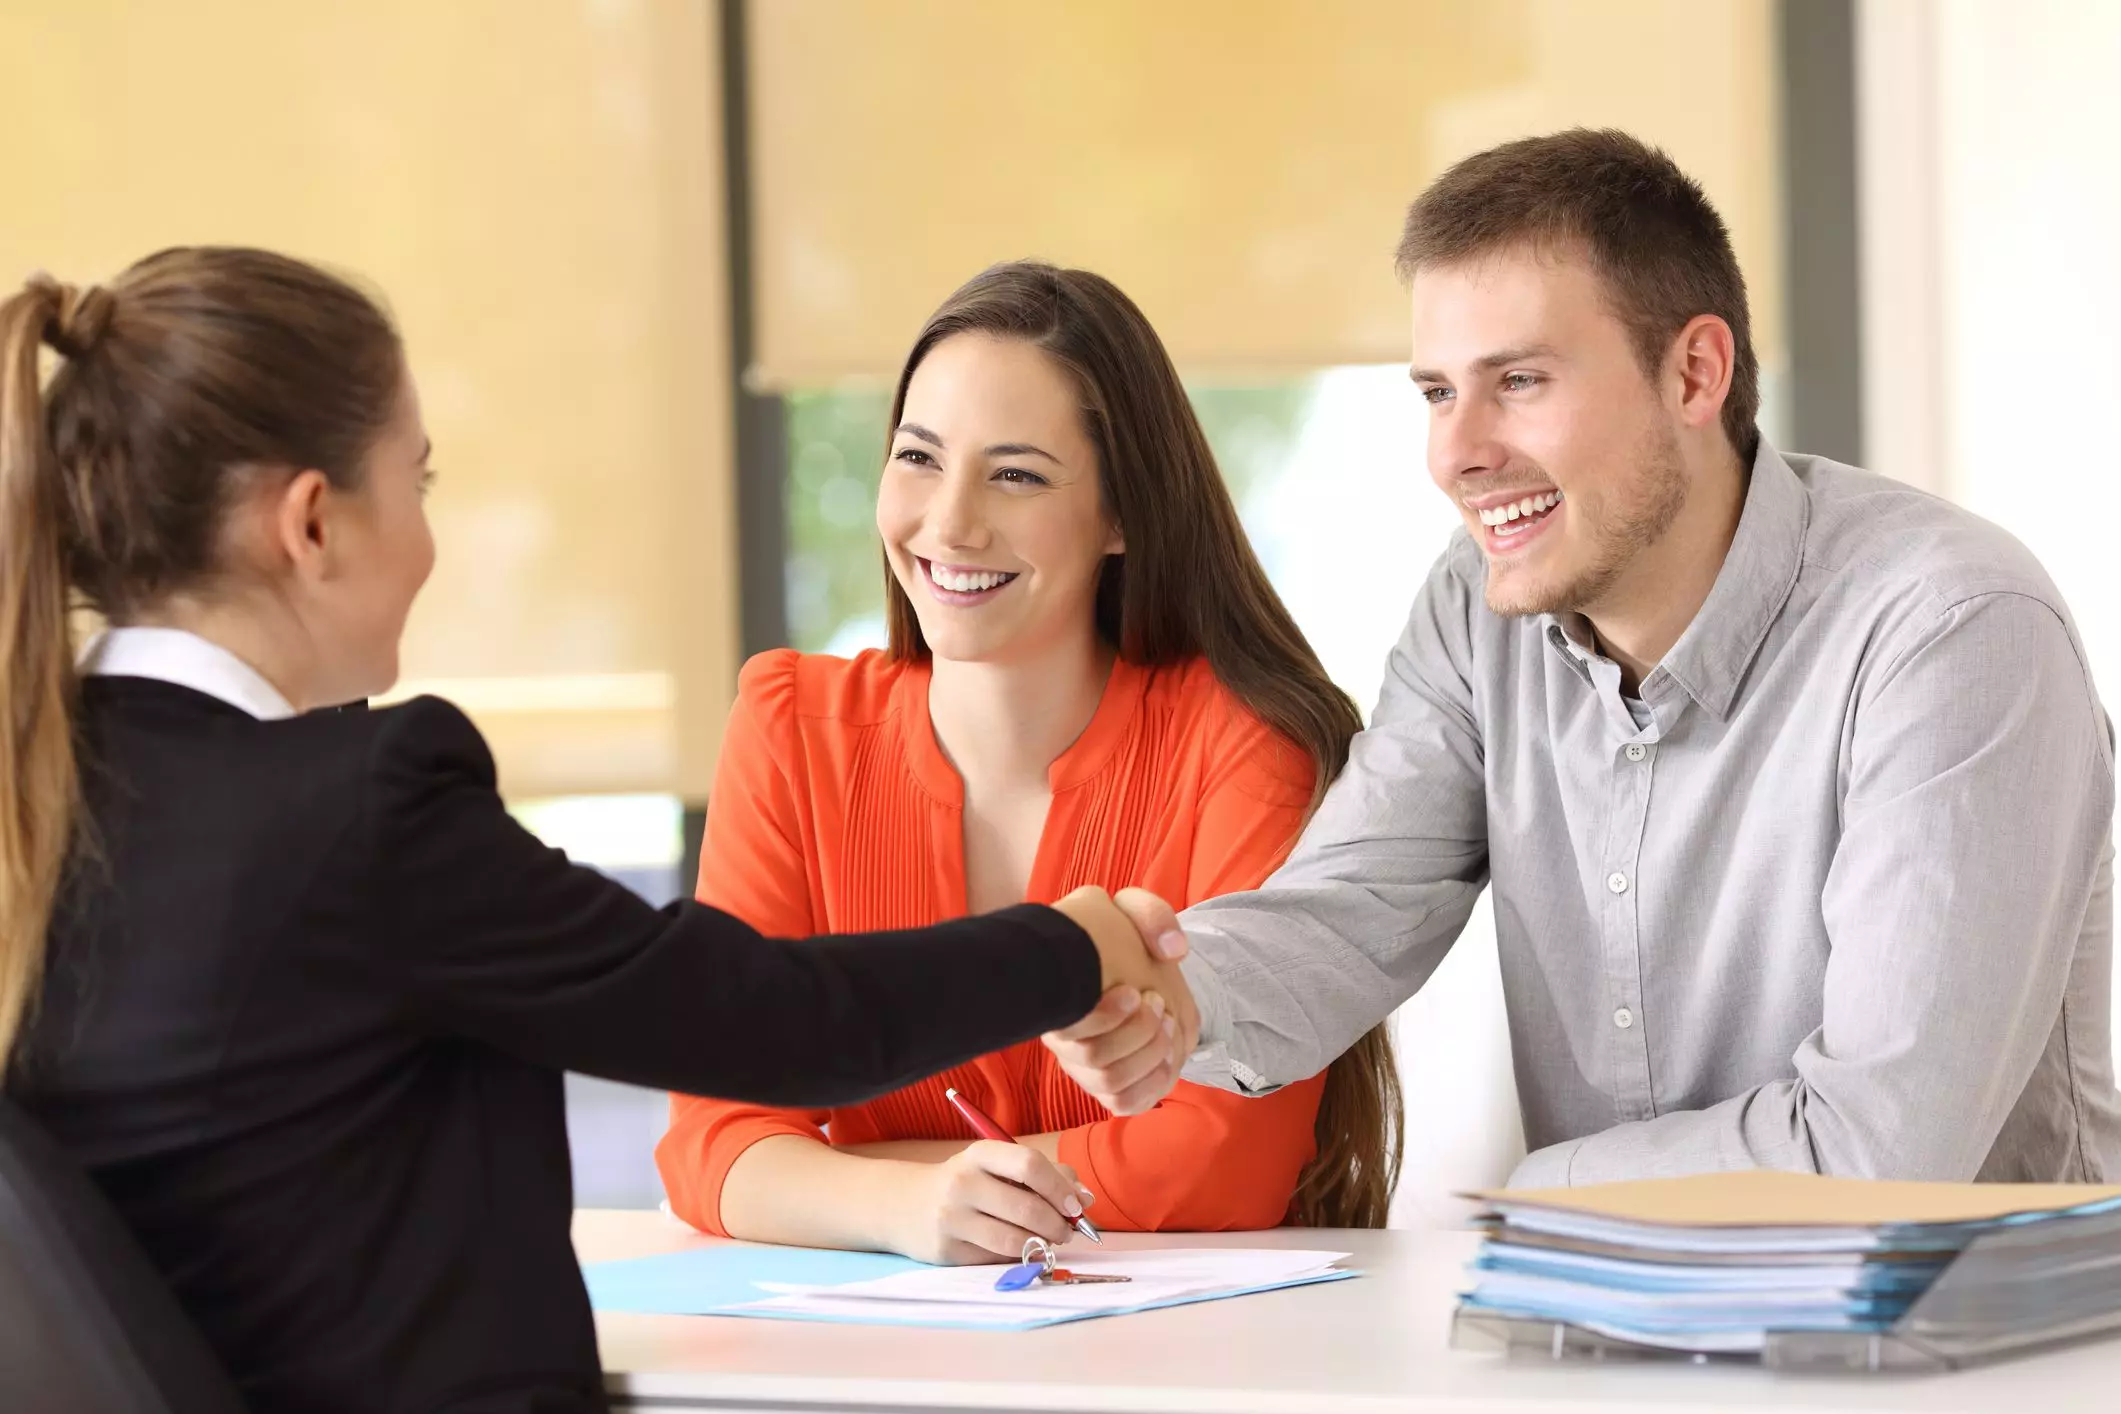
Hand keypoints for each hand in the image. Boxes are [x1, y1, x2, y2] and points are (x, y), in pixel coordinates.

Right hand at [887, 1140, 1094, 1265]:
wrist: (903, 1205)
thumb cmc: (966, 1184)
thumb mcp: (996, 1166)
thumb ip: (1044, 1174)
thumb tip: (1085, 1199)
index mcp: (979, 1154)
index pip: (1029, 1165)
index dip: (1060, 1187)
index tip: (1077, 1205)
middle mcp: (962, 1183)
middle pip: (1027, 1208)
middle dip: (1058, 1224)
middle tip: (1068, 1231)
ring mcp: (951, 1219)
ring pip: (1014, 1241)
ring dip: (1041, 1245)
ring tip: (1047, 1241)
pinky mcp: (947, 1251)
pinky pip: (996, 1260)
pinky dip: (1016, 1257)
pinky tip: (1018, 1249)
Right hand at [1046, 886, 1195, 1114]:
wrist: (1133, 966)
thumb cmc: (1118, 938)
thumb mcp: (1129, 910)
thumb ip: (1150, 914)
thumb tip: (1173, 952)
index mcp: (1058, 1000)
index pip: (1069, 1028)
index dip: (1107, 1016)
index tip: (1134, 990)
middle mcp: (1064, 1041)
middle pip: (1094, 1060)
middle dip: (1138, 1032)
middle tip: (1157, 1003)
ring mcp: (1084, 1068)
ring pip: (1111, 1084)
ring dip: (1150, 1054)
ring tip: (1167, 1024)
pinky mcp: (1109, 1088)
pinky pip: (1125, 1103)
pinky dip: (1152, 1083)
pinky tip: (1166, 1055)